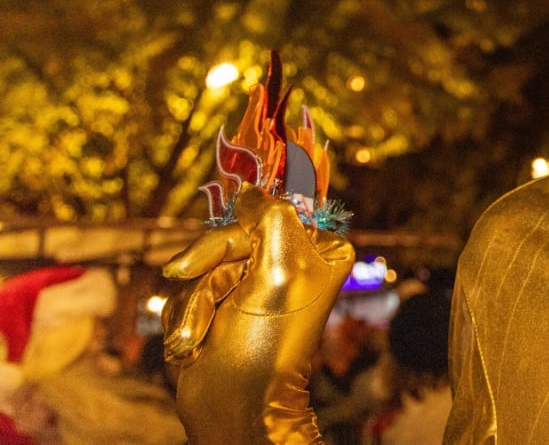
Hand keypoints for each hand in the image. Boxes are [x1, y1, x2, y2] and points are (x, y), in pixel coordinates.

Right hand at [163, 185, 353, 444]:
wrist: (233, 401)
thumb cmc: (266, 340)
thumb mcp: (281, 268)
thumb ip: (270, 218)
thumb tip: (249, 192)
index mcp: (319, 250)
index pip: (271, 212)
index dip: (242, 228)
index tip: (224, 250)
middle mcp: (289, 262)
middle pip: (231, 236)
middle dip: (208, 266)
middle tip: (184, 276)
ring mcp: (252, 284)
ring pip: (204, 265)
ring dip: (195, 299)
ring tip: (200, 333)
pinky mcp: (219, 306)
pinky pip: (188, 291)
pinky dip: (185, 315)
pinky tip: (193, 342)